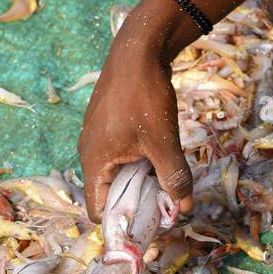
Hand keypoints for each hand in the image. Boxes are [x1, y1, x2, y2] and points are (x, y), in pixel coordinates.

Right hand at [78, 35, 193, 219]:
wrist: (138, 48)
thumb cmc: (145, 96)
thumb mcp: (164, 142)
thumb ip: (174, 177)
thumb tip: (184, 209)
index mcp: (94, 162)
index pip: (98, 210)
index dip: (122, 222)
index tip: (147, 225)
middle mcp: (89, 153)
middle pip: (108, 193)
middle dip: (135, 202)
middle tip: (162, 205)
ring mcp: (95, 138)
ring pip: (116, 173)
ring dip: (138, 181)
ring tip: (163, 180)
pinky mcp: (106, 126)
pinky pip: (118, 156)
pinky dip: (136, 162)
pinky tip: (157, 155)